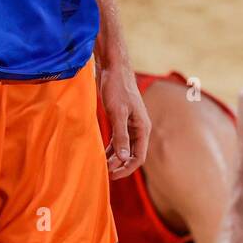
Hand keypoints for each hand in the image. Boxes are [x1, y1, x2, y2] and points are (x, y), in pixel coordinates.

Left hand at [100, 62, 149, 179]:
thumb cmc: (117, 87)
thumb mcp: (117, 113)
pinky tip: (100, 152)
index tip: (111, 175)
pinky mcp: (121, 119)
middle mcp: (139, 128)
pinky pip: (117, 139)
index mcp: (142, 128)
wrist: (113, 67)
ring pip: (124, 147)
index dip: (126, 168)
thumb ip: (121, 136)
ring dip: (114, 158)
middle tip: (103, 173)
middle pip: (132, 154)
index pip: (138, 157)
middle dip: (119, 165)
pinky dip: (110, 148)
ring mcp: (130, 123)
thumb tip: (124, 158)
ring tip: (100, 166)